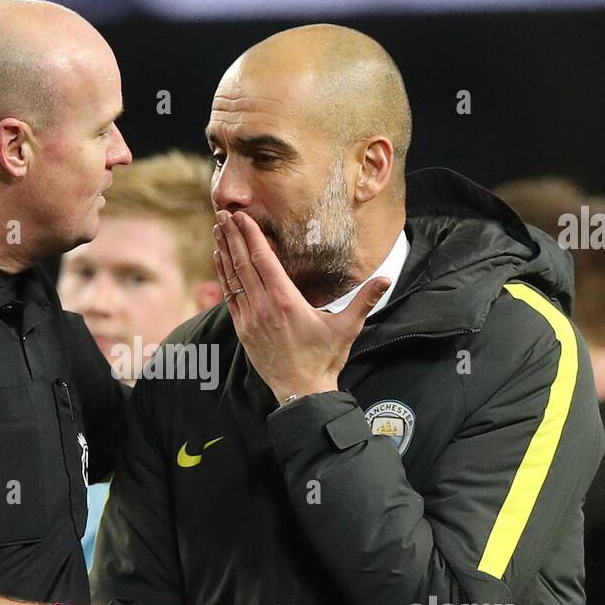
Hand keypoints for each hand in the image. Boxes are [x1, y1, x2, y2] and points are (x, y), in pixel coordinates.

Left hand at [213, 209, 389, 404]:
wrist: (302, 391)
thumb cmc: (324, 358)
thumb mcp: (347, 327)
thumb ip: (364, 300)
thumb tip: (386, 279)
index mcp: (286, 301)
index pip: (264, 260)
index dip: (251, 236)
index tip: (242, 217)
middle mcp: (264, 306)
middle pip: (243, 263)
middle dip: (233, 237)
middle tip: (223, 214)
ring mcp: (250, 319)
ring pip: (233, 278)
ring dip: (225, 252)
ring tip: (218, 230)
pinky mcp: (244, 330)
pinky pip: (230, 297)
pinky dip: (224, 276)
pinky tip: (220, 261)